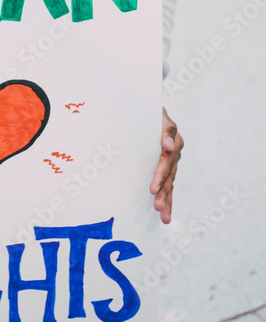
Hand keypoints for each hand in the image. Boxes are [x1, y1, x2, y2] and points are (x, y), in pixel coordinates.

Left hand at [150, 106, 183, 223]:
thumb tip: (167, 145)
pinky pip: (168, 184)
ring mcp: (171, 160)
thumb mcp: (157, 113)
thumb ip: (165, 127)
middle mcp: (174, 152)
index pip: (167, 160)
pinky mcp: (166, 166)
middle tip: (156, 206)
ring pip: (170, 182)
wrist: (146, 106)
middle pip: (170, 175)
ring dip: (166, 199)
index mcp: (173, 139)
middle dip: (163, 192)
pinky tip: (165, 213)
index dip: (160, 174)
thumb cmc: (149, 109)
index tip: (152, 188)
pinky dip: (167, 198)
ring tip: (162, 215)